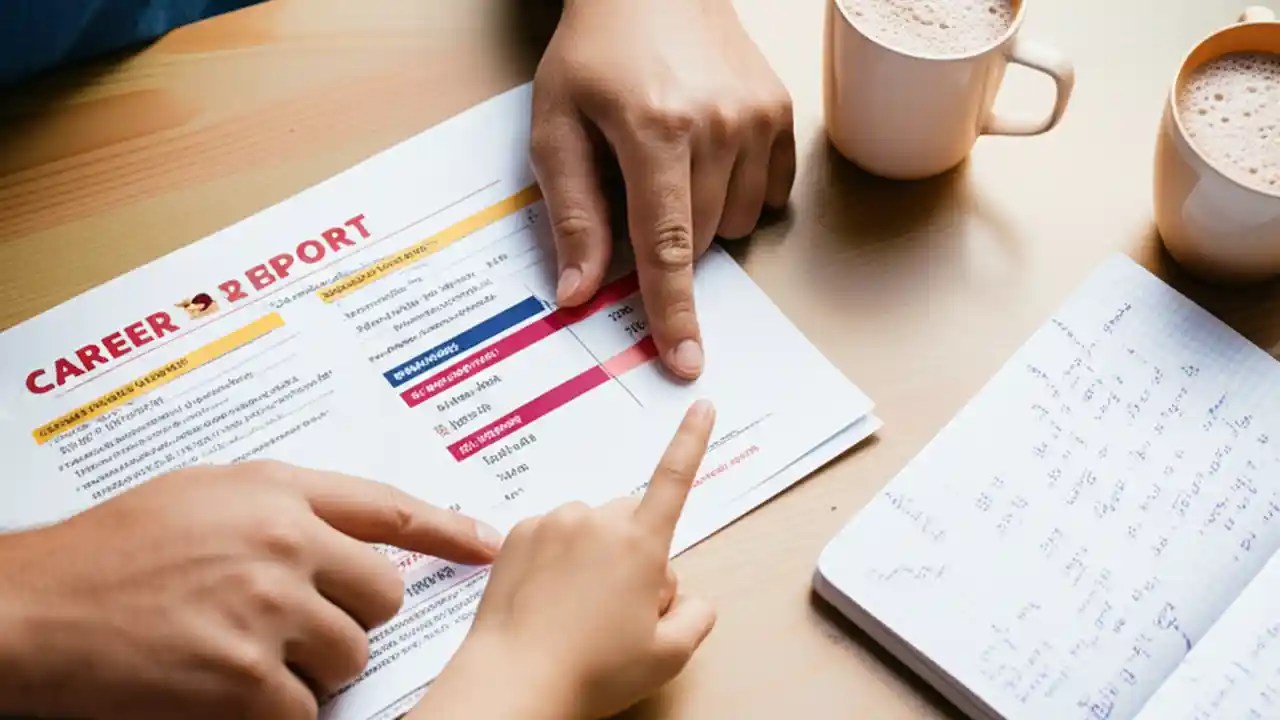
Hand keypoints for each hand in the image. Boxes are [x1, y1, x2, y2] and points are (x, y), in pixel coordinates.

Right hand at [0, 461, 499, 719]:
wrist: (32, 610)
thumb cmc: (108, 552)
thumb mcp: (200, 495)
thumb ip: (278, 506)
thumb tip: (342, 532)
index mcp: (276, 493)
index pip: (388, 510)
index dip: (446, 530)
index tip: (485, 545)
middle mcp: (284, 544)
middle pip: (381, 599)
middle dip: (350, 622)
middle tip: (296, 628)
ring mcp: (268, 611)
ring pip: (348, 659)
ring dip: (311, 672)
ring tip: (245, 656)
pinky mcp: (245, 678)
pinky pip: (305, 712)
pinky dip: (276, 714)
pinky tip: (227, 691)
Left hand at [412, 400, 716, 719]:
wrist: (515, 682)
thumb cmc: (592, 672)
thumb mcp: (668, 656)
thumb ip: (696, 616)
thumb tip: (686, 596)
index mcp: (640, 543)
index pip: (675, 479)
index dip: (692, 440)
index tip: (702, 405)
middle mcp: (597, 522)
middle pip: (631, 520)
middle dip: (635, 550)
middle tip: (621, 607)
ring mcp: (554, 524)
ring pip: (590, 529)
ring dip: (592, 555)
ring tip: (577, 610)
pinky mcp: (518, 534)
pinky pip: (552, 536)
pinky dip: (555, 560)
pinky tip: (548, 599)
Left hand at [532, 0, 794, 379]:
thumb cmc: (594, 54)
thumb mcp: (556, 126)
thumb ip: (572, 214)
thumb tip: (579, 293)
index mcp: (654, 129)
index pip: (667, 245)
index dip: (672, 310)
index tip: (684, 360)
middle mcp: (719, 124)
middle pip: (702, 239)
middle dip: (667, 238)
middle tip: (637, 183)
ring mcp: (759, 117)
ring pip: (739, 223)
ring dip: (705, 216)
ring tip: (672, 160)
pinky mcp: (781, 111)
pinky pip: (771, 193)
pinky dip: (740, 192)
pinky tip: (709, 153)